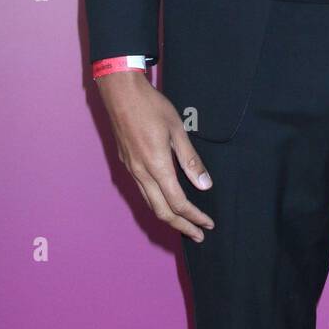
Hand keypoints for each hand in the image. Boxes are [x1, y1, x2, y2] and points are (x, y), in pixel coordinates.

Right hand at [96, 71, 213, 241]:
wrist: (120, 93)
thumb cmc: (151, 107)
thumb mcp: (177, 130)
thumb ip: (190, 160)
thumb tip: (205, 186)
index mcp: (156, 166)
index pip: (178, 203)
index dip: (194, 217)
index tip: (208, 224)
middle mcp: (141, 173)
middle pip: (162, 211)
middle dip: (182, 226)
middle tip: (199, 235)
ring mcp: (132, 170)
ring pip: (150, 204)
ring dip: (168, 218)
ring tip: (185, 224)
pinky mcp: (127, 164)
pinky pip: (143, 192)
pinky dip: (157, 204)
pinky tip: (166, 202)